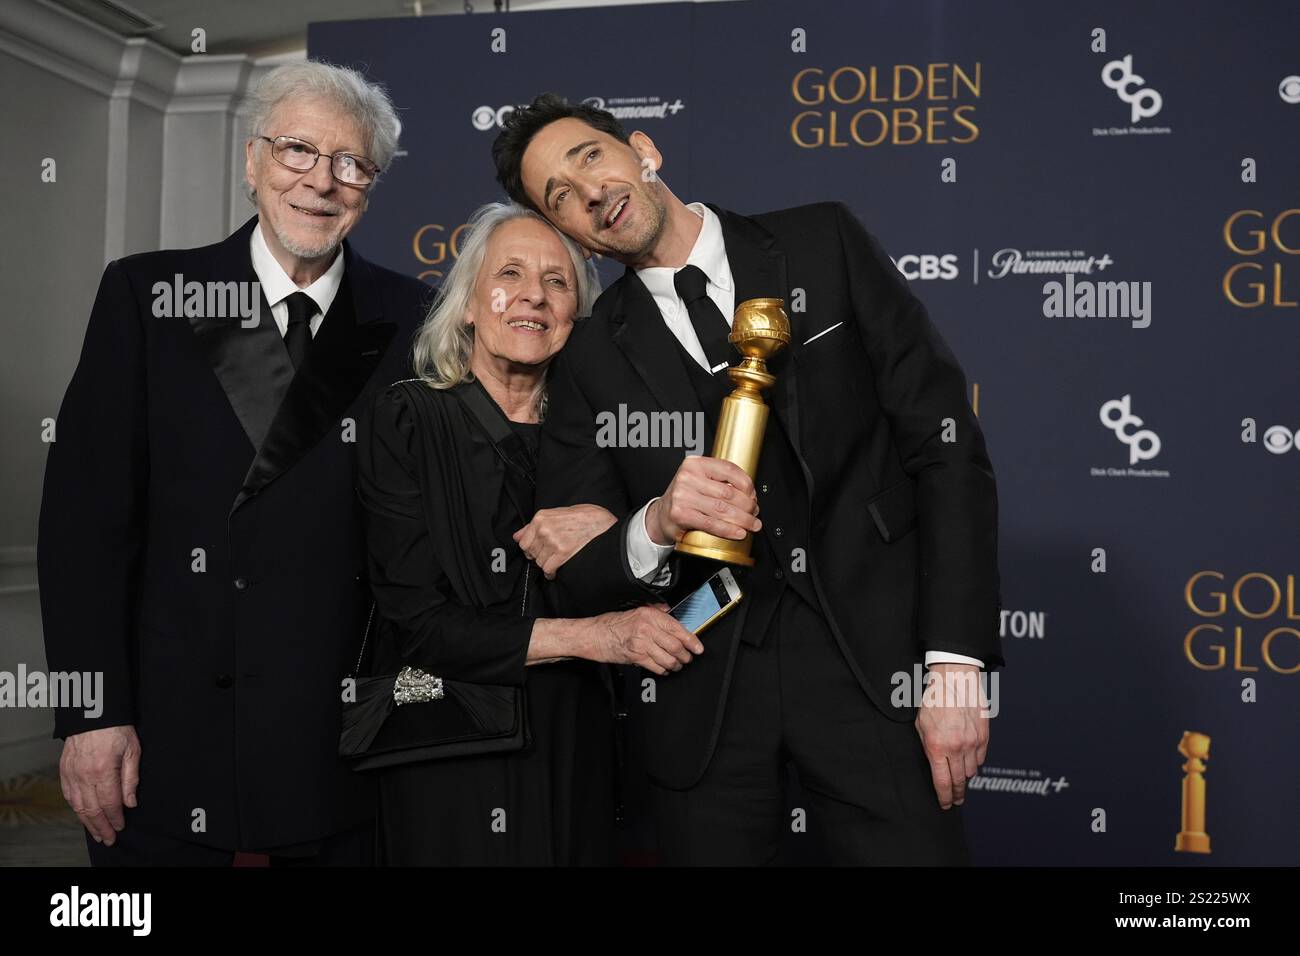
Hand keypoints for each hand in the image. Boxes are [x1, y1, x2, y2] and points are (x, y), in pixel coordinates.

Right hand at [59, 725, 140, 844]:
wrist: (93, 712)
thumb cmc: (116, 729)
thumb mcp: (133, 750)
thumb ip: (131, 778)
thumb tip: (130, 803)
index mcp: (104, 771)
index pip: (109, 803)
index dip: (115, 818)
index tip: (121, 827)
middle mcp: (84, 776)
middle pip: (92, 810)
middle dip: (101, 827)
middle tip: (108, 838)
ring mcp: (72, 773)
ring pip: (78, 805)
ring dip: (87, 822)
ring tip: (96, 833)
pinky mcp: (64, 770)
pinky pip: (68, 795)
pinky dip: (75, 808)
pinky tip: (82, 814)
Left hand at [514, 504, 617, 578]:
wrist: (599, 520)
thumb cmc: (579, 515)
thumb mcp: (554, 514)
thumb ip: (533, 525)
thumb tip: (516, 536)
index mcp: (540, 518)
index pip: (523, 542)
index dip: (529, 550)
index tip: (535, 552)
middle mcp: (544, 529)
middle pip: (531, 553)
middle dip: (538, 557)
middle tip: (548, 556)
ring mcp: (552, 541)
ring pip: (539, 562)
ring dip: (546, 564)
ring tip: (554, 561)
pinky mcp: (562, 552)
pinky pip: (548, 568)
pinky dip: (550, 573)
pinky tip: (554, 571)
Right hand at [587, 605, 702, 674]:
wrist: (594, 635)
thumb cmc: (613, 624)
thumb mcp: (636, 611)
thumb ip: (655, 612)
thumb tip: (670, 612)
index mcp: (649, 615)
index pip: (677, 628)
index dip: (692, 640)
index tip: (698, 647)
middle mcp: (646, 628)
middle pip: (675, 646)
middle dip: (685, 655)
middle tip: (687, 658)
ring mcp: (641, 643)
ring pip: (668, 658)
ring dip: (676, 664)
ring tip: (676, 664)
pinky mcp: (636, 657)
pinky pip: (657, 667)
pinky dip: (663, 670)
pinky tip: (663, 668)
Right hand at [646, 457, 759, 545]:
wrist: (661, 515)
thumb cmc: (684, 498)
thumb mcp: (699, 480)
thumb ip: (720, 480)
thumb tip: (750, 493)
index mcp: (695, 464)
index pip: (729, 469)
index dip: (747, 484)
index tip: (753, 495)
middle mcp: (687, 477)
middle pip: (728, 492)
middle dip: (747, 505)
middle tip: (754, 512)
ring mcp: (682, 495)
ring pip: (722, 509)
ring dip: (742, 519)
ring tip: (752, 524)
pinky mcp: (681, 514)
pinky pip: (711, 523)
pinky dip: (728, 530)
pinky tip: (738, 532)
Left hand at [914, 663, 988, 809]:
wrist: (955, 680)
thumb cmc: (933, 700)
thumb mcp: (920, 726)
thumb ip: (927, 748)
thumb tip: (935, 766)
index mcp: (936, 747)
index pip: (943, 783)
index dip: (944, 797)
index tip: (945, 804)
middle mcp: (956, 748)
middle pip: (959, 782)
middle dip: (957, 794)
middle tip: (955, 800)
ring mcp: (972, 743)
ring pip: (971, 771)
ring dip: (965, 777)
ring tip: (960, 778)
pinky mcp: (984, 736)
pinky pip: (981, 758)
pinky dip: (975, 762)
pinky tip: (968, 761)